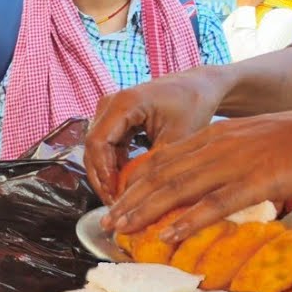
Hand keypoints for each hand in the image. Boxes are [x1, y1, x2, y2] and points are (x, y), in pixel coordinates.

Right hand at [85, 68, 227, 204]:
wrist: (199, 86)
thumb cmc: (194, 105)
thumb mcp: (178, 137)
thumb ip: (154, 165)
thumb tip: (137, 197)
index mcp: (124, 103)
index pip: (98, 142)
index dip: (103, 173)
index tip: (116, 197)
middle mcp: (109, 104)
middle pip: (92, 148)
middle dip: (102, 178)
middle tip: (115, 205)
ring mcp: (108, 112)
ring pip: (96, 150)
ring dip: (106, 175)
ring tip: (120, 200)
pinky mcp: (114, 120)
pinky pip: (106, 148)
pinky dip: (113, 167)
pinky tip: (124, 185)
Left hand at [106, 102, 291, 241]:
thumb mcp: (258, 147)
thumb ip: (230, 162)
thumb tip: (209, 189)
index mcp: (218, 136)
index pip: (163, 158)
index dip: (134, 182)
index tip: (115, 203)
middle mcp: (221, 144)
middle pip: (163, 174)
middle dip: (130, 199)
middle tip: (106, 223)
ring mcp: (240, 160)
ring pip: (181, 187)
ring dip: (147, 210)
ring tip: (122, 230)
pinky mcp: (265, 177)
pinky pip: (220, 201)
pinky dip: (191, 219)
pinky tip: (169, 235)